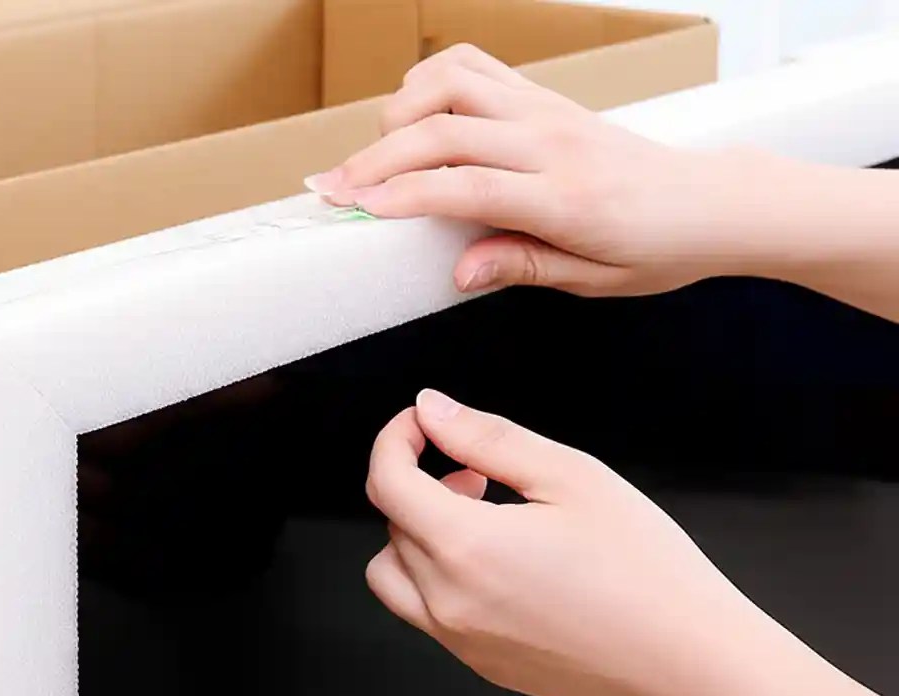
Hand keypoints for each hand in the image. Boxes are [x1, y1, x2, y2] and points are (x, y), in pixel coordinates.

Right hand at [306, 44, 802, 297]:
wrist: (710, 203)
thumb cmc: (656, 248)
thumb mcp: (593, 280)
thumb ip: (521, 266)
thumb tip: (459, 271)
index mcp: (567, 199)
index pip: (468, 186)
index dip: (403, 195)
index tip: (356, 209)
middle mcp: (552, 142)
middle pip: (444, 129)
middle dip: (377, 157)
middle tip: (332, 186)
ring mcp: (547, 110)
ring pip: (453, 83)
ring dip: (400, 112)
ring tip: (374, 153)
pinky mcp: (544, 97)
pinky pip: (476, 67)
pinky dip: (432, 80)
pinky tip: (415, 113)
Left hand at [365, 389, 898, 695]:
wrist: (693, 663)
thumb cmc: (649, 574)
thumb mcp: (571, 476)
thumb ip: (487, 438)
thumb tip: (433, 409)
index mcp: (465, 547)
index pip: (384, 481)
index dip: (396, 438)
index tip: (422, 423)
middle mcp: (449, 601)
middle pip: (391, 524)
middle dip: (420, 483)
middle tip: (479, 472)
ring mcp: (461, 641)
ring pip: (395, 575)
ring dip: (419, 535)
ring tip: (483, 519)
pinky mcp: (482, 665)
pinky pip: (428, 613)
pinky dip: (441, 577)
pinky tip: (503, 562)